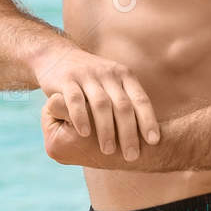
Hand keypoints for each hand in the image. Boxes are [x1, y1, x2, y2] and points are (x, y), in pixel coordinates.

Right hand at [30, 42, 158, 160]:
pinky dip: (81, 118)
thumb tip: (149, 131)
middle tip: (132, 155)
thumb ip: (129, 101)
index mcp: (124, 75)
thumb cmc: (91, 79)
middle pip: (123, 106)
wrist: (57, 55)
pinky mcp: (67, 79)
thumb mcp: (113, 83)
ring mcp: (87, 76)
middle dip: (129, 133)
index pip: (141, 99)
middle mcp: (108, 74)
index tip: (153, 141)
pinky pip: (75, 100)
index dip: (148, 120)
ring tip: (108, 150)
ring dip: (106, 130)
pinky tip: (84, 134)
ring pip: (101, 104)